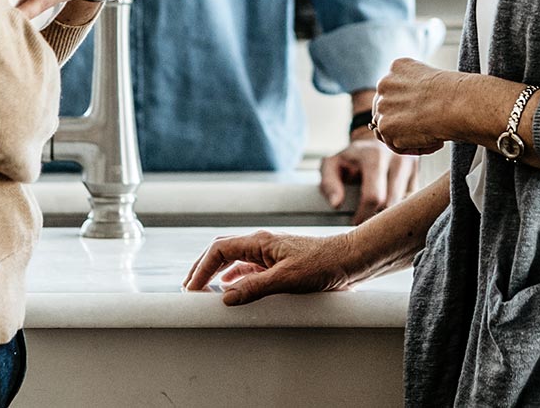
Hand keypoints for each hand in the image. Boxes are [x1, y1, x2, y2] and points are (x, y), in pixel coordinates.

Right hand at [183, 230, 363, 305]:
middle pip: (222, 252)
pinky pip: (250, 270)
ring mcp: (271, 254)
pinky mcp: (280, 265)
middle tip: (189, 288)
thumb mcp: (287, 279)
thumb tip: (226, 297)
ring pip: (235, 261)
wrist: (351, 260)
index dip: (201, 269)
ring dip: (217, 275)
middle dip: (203, 268)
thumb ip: (255, 288)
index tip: (191, 288)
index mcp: (260, 241)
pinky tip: (234, 291)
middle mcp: (262, 245)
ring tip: (205, 292)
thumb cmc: (323, 264)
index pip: (219, 250)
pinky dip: (236, 280)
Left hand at [319, 133, 417, 222]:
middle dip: (378, 219)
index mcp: (374, 156)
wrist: (373, 142)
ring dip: (392, 217)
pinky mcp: (420, 175)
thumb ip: (328, 183)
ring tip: (378, 219)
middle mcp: (397, 159)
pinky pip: (414, 203)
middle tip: (366, 226)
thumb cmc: (352, 158)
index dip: (363, 215)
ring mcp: (412, 167)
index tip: (355, 223)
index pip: (374, 197)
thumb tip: (336, 204)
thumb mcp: (332, 164)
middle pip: (393, 204)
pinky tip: (390, 211)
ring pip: (407, 206)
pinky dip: (402, 212)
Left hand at [372, 57, 462, 155]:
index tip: (421, 114)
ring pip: (390, 129)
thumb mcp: (432, 81)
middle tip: (425, 128)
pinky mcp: (385, 126)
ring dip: (409, 137)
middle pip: (386, 110)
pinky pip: (396, 145)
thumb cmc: (455, 95)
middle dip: (403, 122)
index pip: (392, 91)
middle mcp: (385, 83)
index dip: (407, 106)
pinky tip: (432, 140)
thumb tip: (415, 110)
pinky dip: (414, 148)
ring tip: (433, 136)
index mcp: (397, 67)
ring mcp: (383, 105)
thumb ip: (416, 91)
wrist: (457, 104)